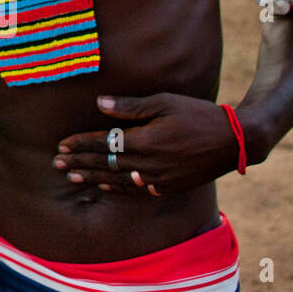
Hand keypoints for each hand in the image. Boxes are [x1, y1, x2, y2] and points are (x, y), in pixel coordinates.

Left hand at [53, 93, 238, 195]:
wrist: (235, 141)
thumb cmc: (198, 114)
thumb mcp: (164, 102)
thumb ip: (130, 107)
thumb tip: (98, 103)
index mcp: (146, 140)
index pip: (104, 142)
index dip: (81, 143)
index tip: (62, 144)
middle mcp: (149, 164)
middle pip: (106, 163)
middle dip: (80, 162)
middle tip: (57, 163)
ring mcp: (160, 178)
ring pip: (118, 179)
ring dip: (92, 178)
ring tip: (71, 177)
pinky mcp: (170, 186)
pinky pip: (136, 189)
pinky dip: (117, 188)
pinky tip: (102, 186)